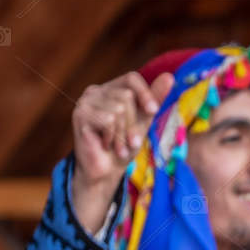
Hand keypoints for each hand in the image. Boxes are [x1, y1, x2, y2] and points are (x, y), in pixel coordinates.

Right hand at [70, 69, 174, 234]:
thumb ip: (154, 100)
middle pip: (126, 97)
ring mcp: (85, 101)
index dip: (145, 93)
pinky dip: (112, 137)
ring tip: (117, 146)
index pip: (131, 78)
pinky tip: (105, 145)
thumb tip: (170, 77)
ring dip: (122, 135)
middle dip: (132, 124)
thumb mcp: (143, 122)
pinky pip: (108, 121)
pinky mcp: (80, 114)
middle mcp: (96, 91)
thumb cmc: (123, 146)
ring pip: (118, 110)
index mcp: (110, 89)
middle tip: (129, 142)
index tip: (153, 110)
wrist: (106, 173)